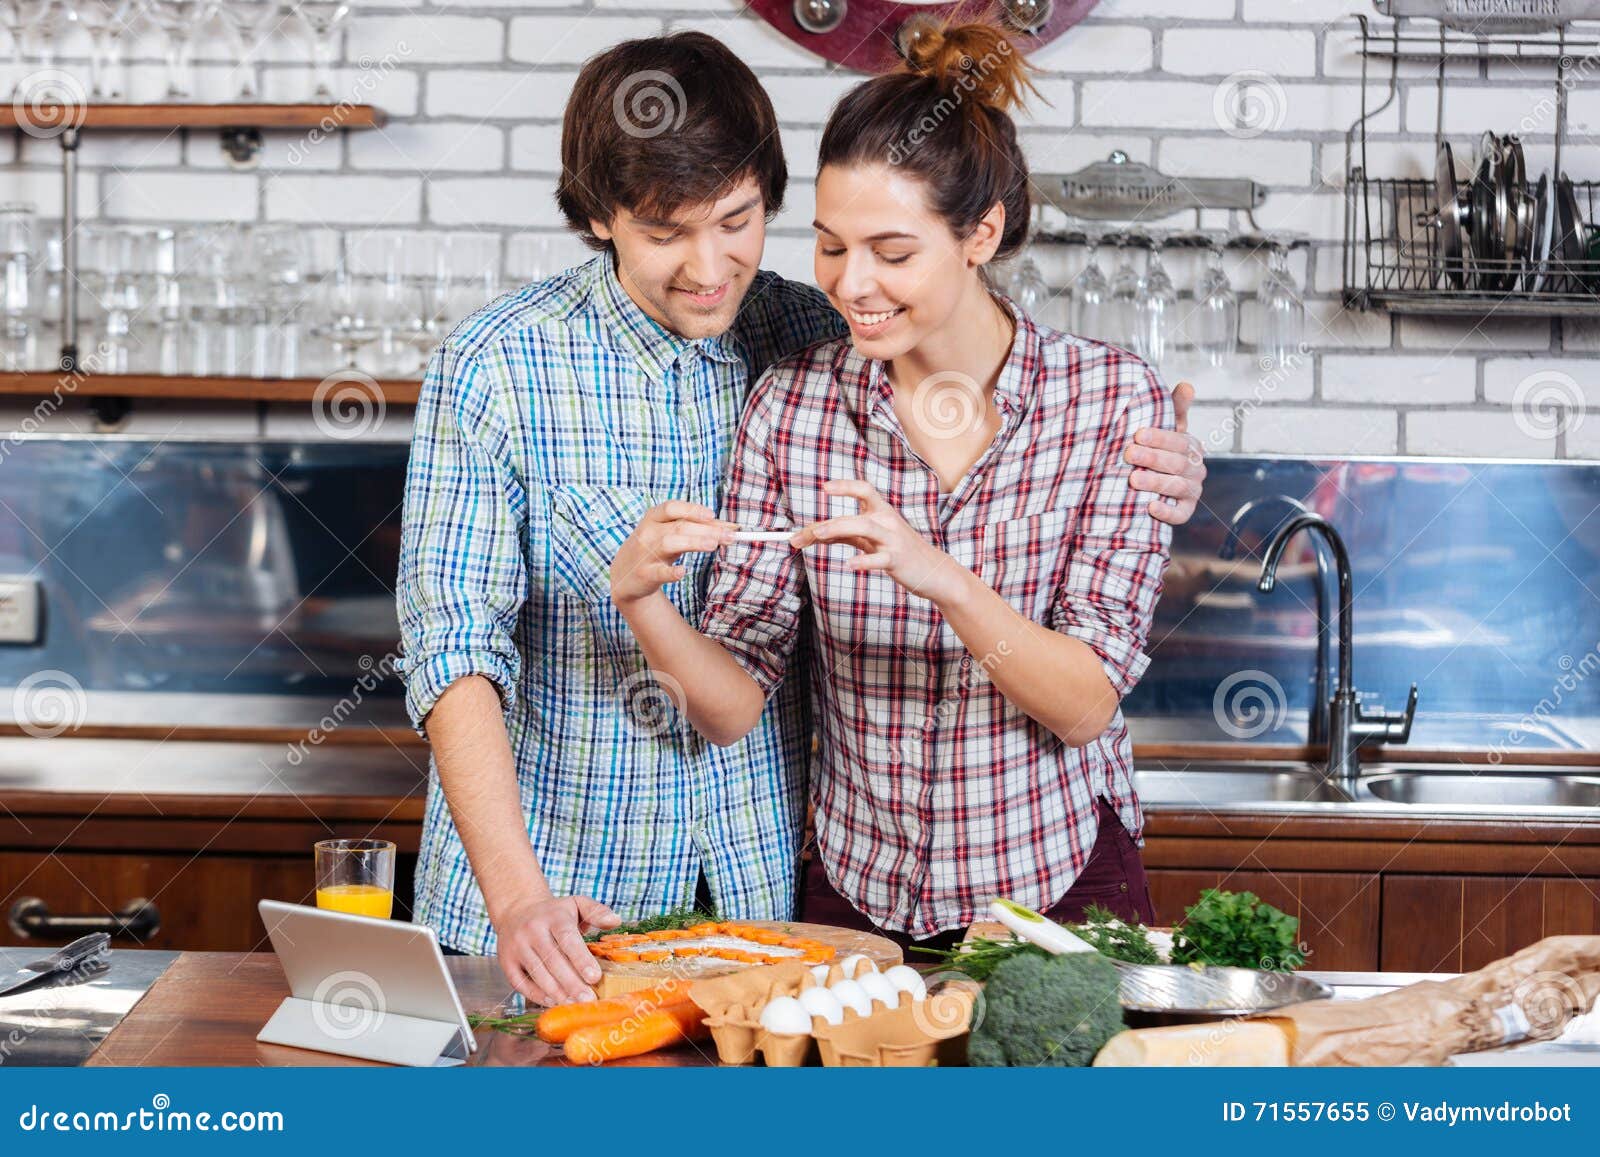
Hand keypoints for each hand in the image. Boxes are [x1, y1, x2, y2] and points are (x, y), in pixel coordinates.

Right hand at [492, 893, 620, 1006]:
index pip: (567, 939)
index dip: (581, 959)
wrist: (517, 910)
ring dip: (556, 992)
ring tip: (573, 1004)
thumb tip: (616, 921)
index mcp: (553, 916)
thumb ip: (597, 912)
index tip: (595, 977)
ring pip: (537, 973)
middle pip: (552, 960)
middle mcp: (532, 931)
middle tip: (588, 999)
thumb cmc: (554, 913)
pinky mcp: (506, 962)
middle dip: (571, 983)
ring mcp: (517, 947)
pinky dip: (536, 995)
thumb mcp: (576, 904)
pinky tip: (553, 1002)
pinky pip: (520, 983)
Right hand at [610, 500, 735, 606]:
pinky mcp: (645, 574)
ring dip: (693, 542)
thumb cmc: (656, 548)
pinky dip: (670, 572)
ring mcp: (645, 554)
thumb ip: (699, 528)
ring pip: (670, 543)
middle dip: (706, 530)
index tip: (712, 515)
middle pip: (678, 526)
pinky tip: (682, 571)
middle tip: (730, 536)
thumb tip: (733, 527)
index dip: (692, 510)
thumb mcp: (672, 533)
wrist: (626, 575)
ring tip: (713, 545)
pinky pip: (658, 573)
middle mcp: (647, 533)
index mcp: (653, 518)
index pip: (672, 508)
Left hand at [791, 479, 966, 602]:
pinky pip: (878, 559)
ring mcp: (893, 541)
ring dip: (838, 529)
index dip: (845, 486)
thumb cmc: (898, 552)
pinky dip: (863, 562)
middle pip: (856, 515)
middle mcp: (887, 521)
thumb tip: (812, 533)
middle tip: (803, 535)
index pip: (864, 490)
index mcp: (881, 512)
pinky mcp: (897, 560)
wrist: (934, 571)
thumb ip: (845, 534)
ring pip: (865, 529)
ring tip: (816, 536)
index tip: (824, 487)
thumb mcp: (872, 539)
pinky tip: (849, 565)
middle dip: (828, 524)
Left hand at [1126, 378, 1205, 525]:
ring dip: (1155, 482)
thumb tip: (1187, 385)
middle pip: (1177, 463)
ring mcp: (1192, 491)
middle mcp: (1196, 469)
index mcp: (1191, 447)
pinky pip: (1180, 515)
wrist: (1146, 485)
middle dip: (1152, 458)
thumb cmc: (1154, 450)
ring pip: (1178, 487)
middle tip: (1129, 454)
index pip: (1180, 441)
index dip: (1160, 438)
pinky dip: (1166, 511)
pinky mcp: (1184, 511)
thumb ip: (1175, 409)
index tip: (1138, 434)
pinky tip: (1150, 506)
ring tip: (1133, 479)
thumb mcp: (1163, 429)